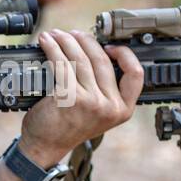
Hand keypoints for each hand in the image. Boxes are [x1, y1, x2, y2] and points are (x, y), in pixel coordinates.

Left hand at [19, 28, 143, 166]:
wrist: (45, 147)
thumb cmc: (67, 126)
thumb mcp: (98, 111)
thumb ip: (104, 88)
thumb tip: (96, 51)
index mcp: (123, 109)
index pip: (136, 74)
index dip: (124, 55)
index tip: (110, 46)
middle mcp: (110, 107)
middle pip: (103, 61)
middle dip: (86, 41)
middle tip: (73, 34)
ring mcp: (92, 103)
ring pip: (81, 60)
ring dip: (66, 41)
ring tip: (56, 35)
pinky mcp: (71, 98)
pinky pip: (62, 65)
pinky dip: (53, 49)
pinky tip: (46, 42)